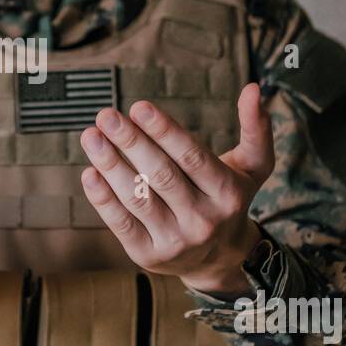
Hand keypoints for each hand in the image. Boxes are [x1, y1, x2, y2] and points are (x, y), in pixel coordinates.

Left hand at [78, 83, 274, 295]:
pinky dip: (103, 199)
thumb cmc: (230, 199)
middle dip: (131, 142)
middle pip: (161, 175)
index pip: (191, 157)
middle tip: (106, 116)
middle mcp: (203, 219)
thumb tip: (253, 87)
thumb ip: (256, 128)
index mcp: (228, 193)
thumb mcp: (253, 167)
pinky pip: (121, 224)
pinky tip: (90, 173)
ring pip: (137, 198)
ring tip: (91, 137)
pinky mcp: (148, 255)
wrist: (221, 258)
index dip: (164, 131)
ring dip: (110, 165)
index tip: (138, 107)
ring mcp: (175, 241)